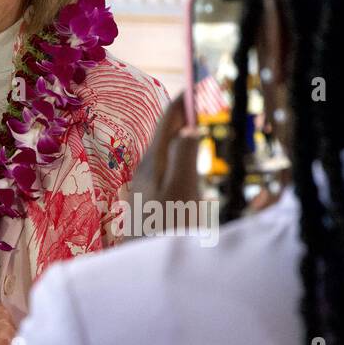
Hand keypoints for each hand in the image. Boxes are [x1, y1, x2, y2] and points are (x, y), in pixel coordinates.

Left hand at [131, 91, 202, 216]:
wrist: (146, 261)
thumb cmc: (166, 226)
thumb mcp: (181, 190)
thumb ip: (184, 157)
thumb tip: (190, 126)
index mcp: (154, 160)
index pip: (168, 121)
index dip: (182, 101)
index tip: (195, 83)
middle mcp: (147, 168)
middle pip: (166, 133)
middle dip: (181, 114)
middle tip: (197, 97)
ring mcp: (146, 183)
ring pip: (165, 149)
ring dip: (179, 133)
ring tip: (192, 122)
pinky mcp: (150, 197)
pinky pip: (166, 165)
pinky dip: (178, 152)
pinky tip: (184, 160)